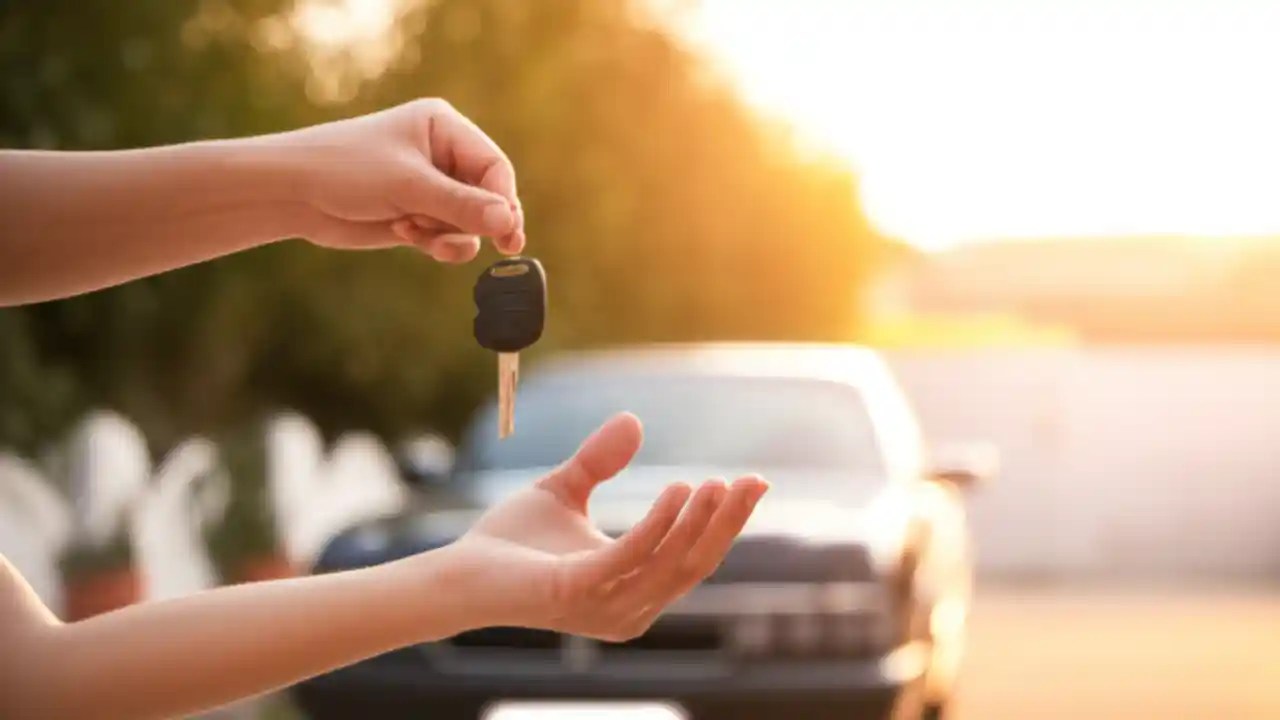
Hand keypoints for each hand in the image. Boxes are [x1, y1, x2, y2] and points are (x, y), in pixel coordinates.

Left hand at [280, 98, 524, 263]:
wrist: (293, 192)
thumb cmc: (346, 170)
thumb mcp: (408, 185)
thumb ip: (461, 205)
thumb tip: (509, 222)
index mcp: (443, 127)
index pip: (494, 166)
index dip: (504, 200)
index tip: (507, 232)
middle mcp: (442, 154)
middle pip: (488, 196)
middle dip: (478, 221)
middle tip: (505, 247)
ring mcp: (430, 187)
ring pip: (470, 222)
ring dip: (450, 234)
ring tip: (417, 234)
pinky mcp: (417, 215)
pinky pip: (449, 236)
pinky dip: (436, 243)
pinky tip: (406, 236)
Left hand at [441, 413, 767, 640]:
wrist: (459, 571)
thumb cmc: (510, 542)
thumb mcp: (566, 491)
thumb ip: (600, 461)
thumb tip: (635, 420)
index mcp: (632, 589)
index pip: (693, 559)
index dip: (725, 523)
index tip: (752, 483)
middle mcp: (628, 608)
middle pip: (694, 565)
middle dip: (726, 524)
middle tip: (753, 482)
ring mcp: (604, 606)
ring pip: (670, 564)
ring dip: (700, 522)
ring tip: (716, 483)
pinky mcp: (577, 592)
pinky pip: (631, 557)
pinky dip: (660, 524)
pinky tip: (680, 489)